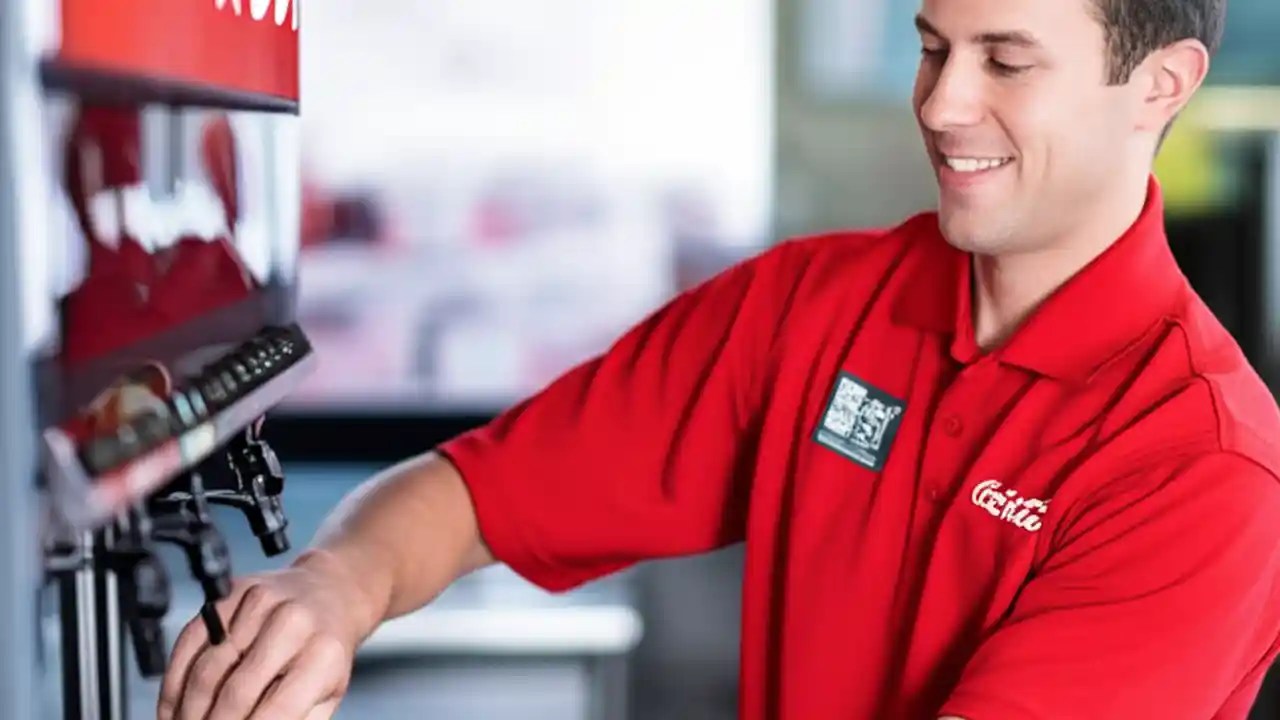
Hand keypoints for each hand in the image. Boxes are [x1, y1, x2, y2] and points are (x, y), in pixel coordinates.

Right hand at [157, 550, 375, 719]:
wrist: (329, 594)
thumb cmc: (324, 650)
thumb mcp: (326, 693)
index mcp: (322, 653)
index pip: (277, 710)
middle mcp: (291, 622)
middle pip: (235, 693)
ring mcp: (257, 603)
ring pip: (205, 671)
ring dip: (188, 711)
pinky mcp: (228, 593)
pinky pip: (188, 644)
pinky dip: (174, 682)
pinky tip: (174, 706)